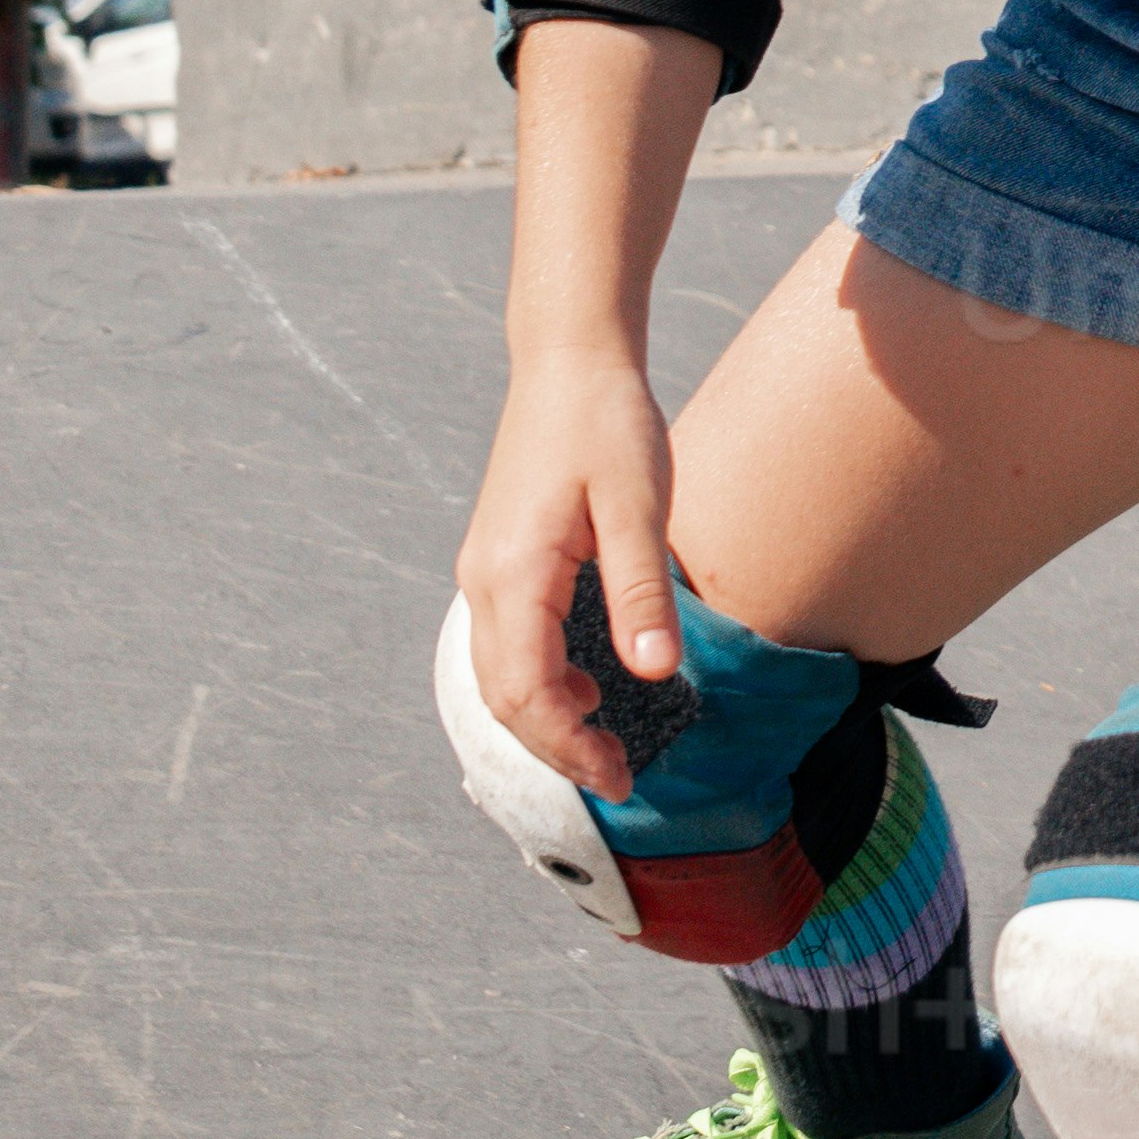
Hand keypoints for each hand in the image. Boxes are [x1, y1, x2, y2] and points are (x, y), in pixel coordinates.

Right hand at [453, 346, 679, 779]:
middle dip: (558, 748)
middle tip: (622, 781)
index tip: (622, 779)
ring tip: (608, 749)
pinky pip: (508, 644)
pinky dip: (542, 682)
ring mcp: (486, 570)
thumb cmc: (607, 421)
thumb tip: (654, 673)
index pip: (525, 691)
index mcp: (513, 573)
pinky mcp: (501, 560)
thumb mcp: (638, 503)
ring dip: (548, 719)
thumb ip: (642, 591)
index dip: (569, 747)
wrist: (569, 358)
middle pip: (504, 696)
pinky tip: (590, 689)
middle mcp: (484, 580)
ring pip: (500, 674)